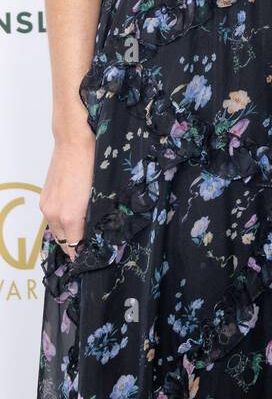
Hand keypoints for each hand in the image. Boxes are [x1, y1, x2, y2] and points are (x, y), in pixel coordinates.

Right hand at [39, 133, 96, 261]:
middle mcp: (55, 214)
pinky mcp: (44, 198)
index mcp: (70, 216)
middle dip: (75, 246)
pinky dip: (60, 222)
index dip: (84, 253)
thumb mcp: (99, 193)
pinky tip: (72, 218)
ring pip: (56, 230)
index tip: (92, 256)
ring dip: (67, 234)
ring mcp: (47, 206)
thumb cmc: (92, 164)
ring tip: (81, 234)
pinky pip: (51, 218)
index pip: (76, 245)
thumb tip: (98, 229)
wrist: (74, 142)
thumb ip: (96, 215)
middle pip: (64, 241)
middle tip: (89, 247)